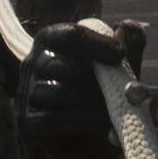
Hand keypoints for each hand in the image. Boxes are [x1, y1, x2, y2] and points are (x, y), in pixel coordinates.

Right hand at [18, 21, 146, 158]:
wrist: (92, 132)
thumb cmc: (105, 87)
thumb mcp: (122, 64)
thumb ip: (130, 42)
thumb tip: (129, 26)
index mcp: (53, 39)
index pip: (70, 34)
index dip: (96, 43)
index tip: (120, 54)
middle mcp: (33, 61)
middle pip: (60, 65)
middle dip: (93, 78)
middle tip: (117, 89)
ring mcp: (27, 91)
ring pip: (56, 92)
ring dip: (89, 101)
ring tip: (112, 107)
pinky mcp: (29, 120)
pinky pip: (50, 119)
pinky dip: (80, 121)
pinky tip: (101, 124)